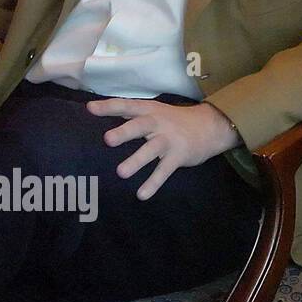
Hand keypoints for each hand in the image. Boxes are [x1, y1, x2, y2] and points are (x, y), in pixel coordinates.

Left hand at [87, 99, 241, 199]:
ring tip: (121, 173)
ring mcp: (169, 140)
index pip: (128, 106)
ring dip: (136, 161)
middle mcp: (158, 123)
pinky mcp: (179, 156)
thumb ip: (132, 114)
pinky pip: (164, 170)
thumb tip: (100, 111)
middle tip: (108, 140)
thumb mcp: (156, 111)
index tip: (90, 109)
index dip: (109, 107)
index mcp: (150, 110)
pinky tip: (142, 195)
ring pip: (151, 150)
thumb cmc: (175, 120)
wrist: (212, 126)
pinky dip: (153, 183)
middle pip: (140, 126)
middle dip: (125, 132)